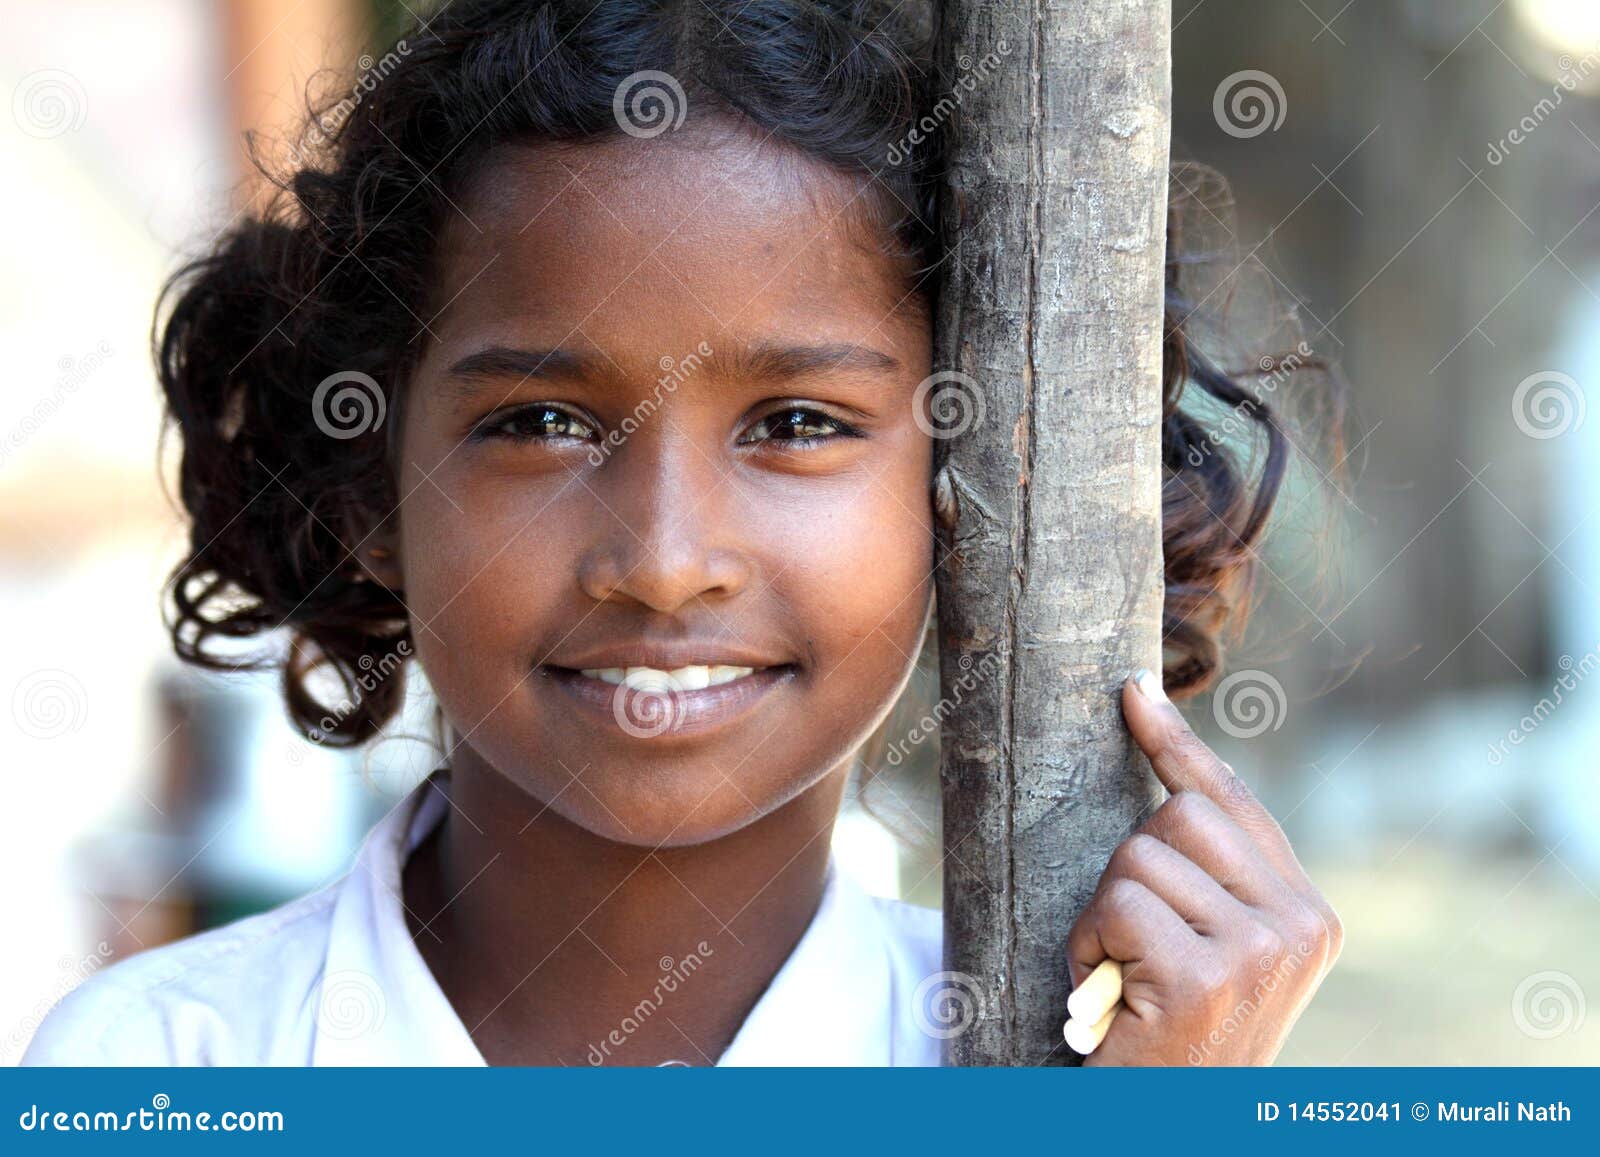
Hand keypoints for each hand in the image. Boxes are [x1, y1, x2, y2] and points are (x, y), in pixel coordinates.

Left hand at [1063, 669, 1342, 1065]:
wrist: (1168, 1121)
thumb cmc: (1174, 1036)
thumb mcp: (1215, 950)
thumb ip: (1214, 878)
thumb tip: (1168, 776)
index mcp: (1311, 914)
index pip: (1234, 801)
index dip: (1176, 745)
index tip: (1132, 691)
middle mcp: (1302, 926)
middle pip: (1179, 814)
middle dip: (1132, 867)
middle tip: (1133, 941)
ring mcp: (1260, 952)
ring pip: (1139, 855)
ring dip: (1106, 913)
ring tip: (1123, 975)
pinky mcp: (1205, 978)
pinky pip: (1117, 905)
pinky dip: (1090, 945)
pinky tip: (1108, 994)